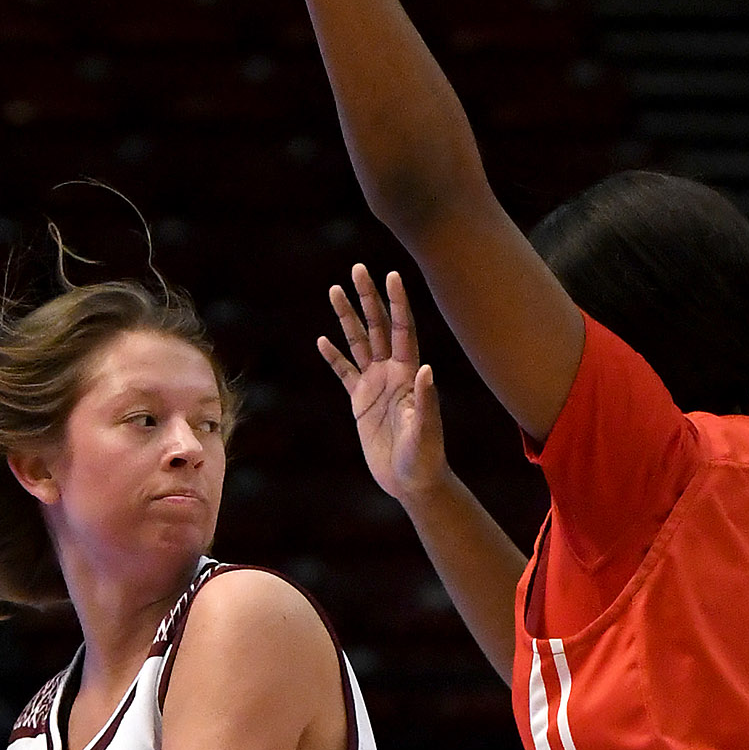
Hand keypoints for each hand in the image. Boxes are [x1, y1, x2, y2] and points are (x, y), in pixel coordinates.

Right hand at [319, 265, 449, 504]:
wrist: (411, 481)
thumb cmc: (425, 457)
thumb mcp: (426, 430)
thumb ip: (425, 400)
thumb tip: (425, 369)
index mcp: (410, 374)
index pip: (404, 330)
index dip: (397, 303)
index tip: (391, 275)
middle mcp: (393, 372)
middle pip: (378, 327)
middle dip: (367, 298)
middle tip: (357, 268)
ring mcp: (376, 385)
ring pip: (358, 343)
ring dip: (347, 318)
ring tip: (334, 290)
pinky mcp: (361, 401)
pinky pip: (344, 373)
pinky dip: (334, 357)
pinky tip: (322, 339)